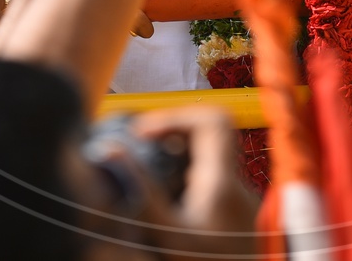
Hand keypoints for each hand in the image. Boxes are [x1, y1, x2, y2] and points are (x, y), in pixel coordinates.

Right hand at [133, 106, 260, 258]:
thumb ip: (139, 191)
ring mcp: (240, 206)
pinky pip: (211, 188)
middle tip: (139, 154)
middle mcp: (238, 189)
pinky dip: (185, 187)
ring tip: (145, 183)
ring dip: (175, 165)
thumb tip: (111, 150)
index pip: (210, 120)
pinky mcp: (237, 224)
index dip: (173, 116)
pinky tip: (164, 210)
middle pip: (208, 138)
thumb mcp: (164, 235)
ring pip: (209, 164)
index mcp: (222, 182)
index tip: (142, 134)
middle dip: (169, 139)